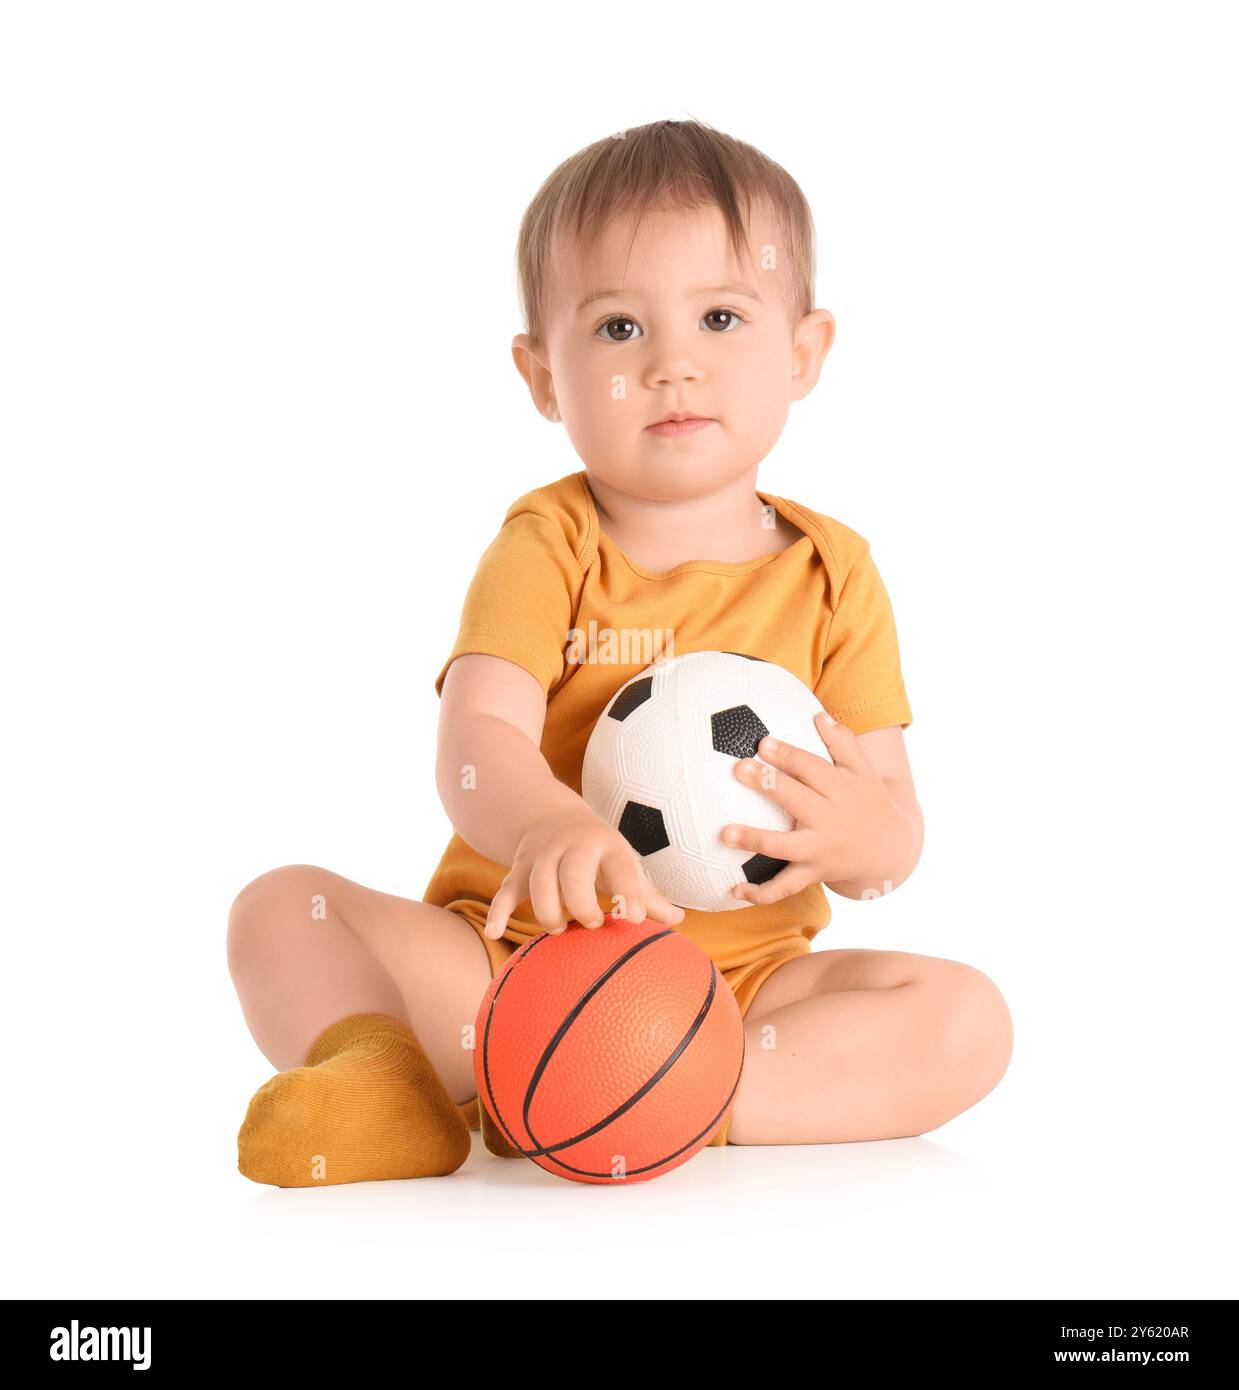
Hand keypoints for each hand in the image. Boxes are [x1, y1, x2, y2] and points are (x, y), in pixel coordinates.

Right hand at [484, 802, 685, 938]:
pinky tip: (496, 933)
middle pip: (573, 872)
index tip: (635, 919)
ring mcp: (542, 855)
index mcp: (606, 846)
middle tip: (593, 923)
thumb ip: (647, 894)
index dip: (628, 892)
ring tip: (558, 930)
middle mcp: (573, 846)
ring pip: (538, 881)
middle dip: (580, 901)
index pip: (620, 867)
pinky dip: (499, 910)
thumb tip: (678, 922)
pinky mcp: (519, 868)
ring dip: (546, 910)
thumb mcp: (623, 862)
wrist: (550, 814)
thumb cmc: (598, 851)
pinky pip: (506, 889)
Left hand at [721, 711, 914, 904]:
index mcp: (842, 790)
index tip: (763, 743)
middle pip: (797, 801)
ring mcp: (820, 850)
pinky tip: (732, 890)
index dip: (788, 756)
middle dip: (768, 784)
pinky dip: (759, 894)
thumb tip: (818, 714)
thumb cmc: (867, 800)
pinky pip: (784, 888)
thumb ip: (843, 741)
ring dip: (755, 840)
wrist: (890, 850)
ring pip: (785, 847)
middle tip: (739, 768)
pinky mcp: (813, 874)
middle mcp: (831, 820)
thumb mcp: (864, 770)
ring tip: (724, 833)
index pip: (813, 769)